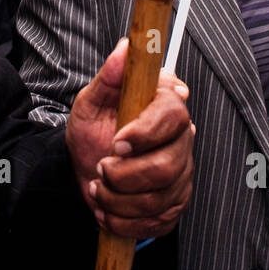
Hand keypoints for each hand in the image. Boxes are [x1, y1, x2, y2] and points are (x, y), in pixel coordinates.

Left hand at [65, 37, 194, 238]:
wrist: (85, 168)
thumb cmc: (92, 130)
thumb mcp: (90, 101)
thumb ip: (109, 77)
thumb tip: (126, 47)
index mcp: (165, 104)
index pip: (173, 115)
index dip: (144, 133)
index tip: (115, 144)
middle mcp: (182, 138)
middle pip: (167, 165)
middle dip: (123, 175)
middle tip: (99, 169)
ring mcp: (183, 172)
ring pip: (159, 197)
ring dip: (117, 200)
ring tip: (97, 189)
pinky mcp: (176, 202)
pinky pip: (157, 221)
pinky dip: (124, 221)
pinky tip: (108, 209)